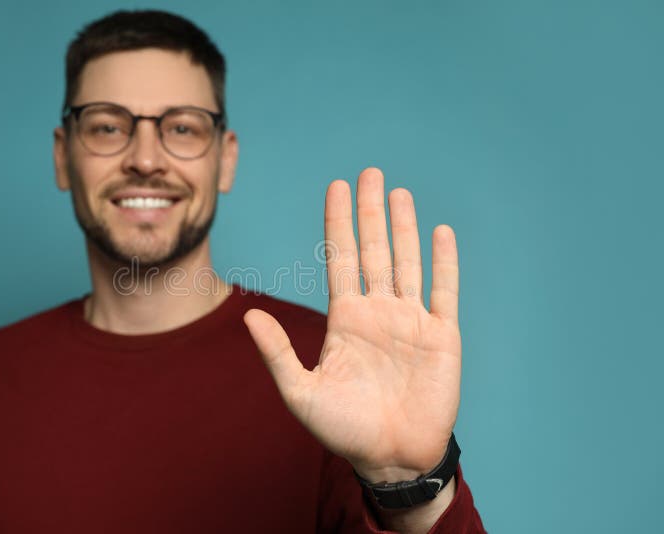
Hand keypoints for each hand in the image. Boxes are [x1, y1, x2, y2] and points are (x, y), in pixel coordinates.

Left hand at [243, 167, 460, 482]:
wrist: (390, 458)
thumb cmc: (343, 430)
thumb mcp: (301, 392)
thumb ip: (278, 352)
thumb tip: (247, 315)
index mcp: (346, 319)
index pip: (341, 259)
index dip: (339, 223)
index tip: (336, 187)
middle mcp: (378, 312)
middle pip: (374, 250)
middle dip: (370, 211)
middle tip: (369, 172)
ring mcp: (411, 321)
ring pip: (407, 262)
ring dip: (404, 227)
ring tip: (399, 192)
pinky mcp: (442, 336)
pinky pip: (444, 291)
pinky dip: (444, 262)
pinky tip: (440, 233)